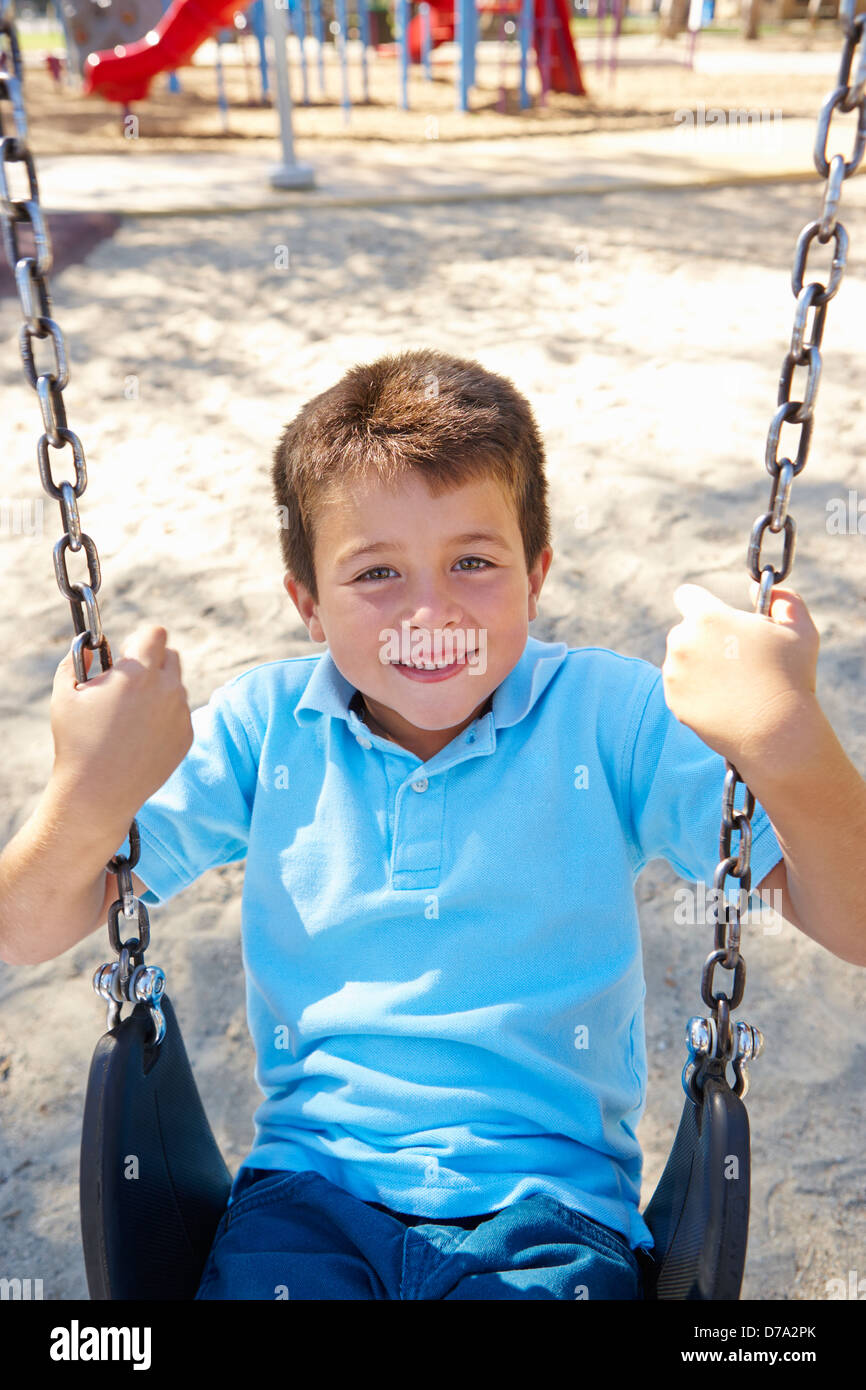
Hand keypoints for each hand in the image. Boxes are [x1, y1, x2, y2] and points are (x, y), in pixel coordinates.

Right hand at [49, 624, 193, 826]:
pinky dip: (164, 717)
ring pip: (176, 687)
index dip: (139, 640)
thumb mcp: (65, 694)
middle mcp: (167, 690)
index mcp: (139, 673)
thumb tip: (89, 646)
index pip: (156, 633)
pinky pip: (179, 714)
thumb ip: (77, 659)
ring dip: (158, 691)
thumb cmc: (77, 741)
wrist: (98, 792)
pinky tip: (140, 736)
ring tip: (129, 716)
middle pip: (172, 656)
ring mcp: (180, 714)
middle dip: (153, 661)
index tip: (126, 655)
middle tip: (128, 682)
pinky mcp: (186, 736)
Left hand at [662, 581, 819, 774]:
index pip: (687, 595)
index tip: (712, 615)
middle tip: (735, 658)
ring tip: (732, 683)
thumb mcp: (800, 630)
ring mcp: (674, 672)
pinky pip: (680, 687)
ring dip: (699, 665)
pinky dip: (696, 692)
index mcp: (707, 617)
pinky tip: (723, 701)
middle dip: (705, 638)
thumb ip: (784, 599)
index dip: (700, 602)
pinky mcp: (673, 700)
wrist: (775, 731)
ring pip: (681, 660)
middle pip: (686, 630)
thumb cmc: (790, 677)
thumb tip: (762, 588)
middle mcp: (682, 641)